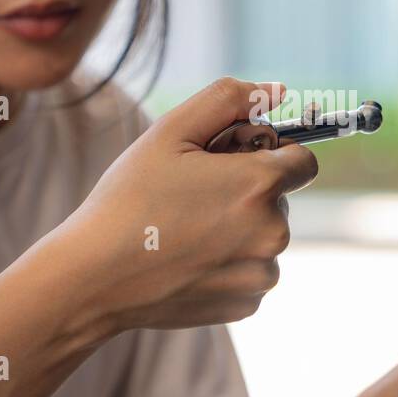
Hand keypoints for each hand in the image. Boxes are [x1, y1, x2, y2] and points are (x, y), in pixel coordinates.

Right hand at [57, 77, 318, 333]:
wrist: (94, 277)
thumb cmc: (129, 198)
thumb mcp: (170, 131)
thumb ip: (229, 99)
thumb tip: (277, 90)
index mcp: (260, 184)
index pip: (304, 160)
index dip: (269, 154)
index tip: (233, 161)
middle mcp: (273, 231)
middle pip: (280, 199)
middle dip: (248, 191)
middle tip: (193, 195)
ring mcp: (262, 274)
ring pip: (265, 237)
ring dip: (240, 229)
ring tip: (186, 230)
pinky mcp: (247, 305)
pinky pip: (251, 272)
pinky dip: (229, 264)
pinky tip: (188, 260)